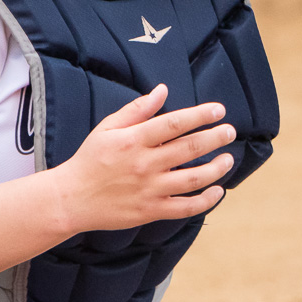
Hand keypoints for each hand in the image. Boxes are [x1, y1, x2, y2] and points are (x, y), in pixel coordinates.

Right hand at [45, 84, 235, 234]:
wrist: (70, 199)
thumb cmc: (90, 159)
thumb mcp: (108, 127)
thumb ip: (137, 109)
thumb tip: (163, 90)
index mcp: (134, 140)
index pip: (174, 123)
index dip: (200, 115)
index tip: (219, 110)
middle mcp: (144, 164)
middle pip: (189, 148)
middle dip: (215, 137)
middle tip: (230, 131)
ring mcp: (149, 190)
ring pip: (193, 179)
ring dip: (216, 168)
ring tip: (228, 159)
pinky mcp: (150, 212)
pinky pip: (185, 208)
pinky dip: (205, 201)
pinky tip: (218, 191)